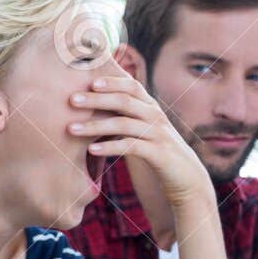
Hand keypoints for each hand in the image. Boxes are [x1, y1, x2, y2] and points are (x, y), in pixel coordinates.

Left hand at [69, 73, 210, 208]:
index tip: (88, 80)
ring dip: (95, 125)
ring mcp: (157, 134)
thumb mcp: (141, 131)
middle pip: (124, 101)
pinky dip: (109, 146)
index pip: (131, 86)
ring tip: (71, 129)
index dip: (111, 81)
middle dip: (96, 99)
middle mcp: (155, 117)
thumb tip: (90, 110)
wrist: (186, 178)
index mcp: (150, 107)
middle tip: (71, 100)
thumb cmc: (155, 152)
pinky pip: (130, 146)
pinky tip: (91, 149)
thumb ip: (123, 118)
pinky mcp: (158, 154)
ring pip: (123, 124)